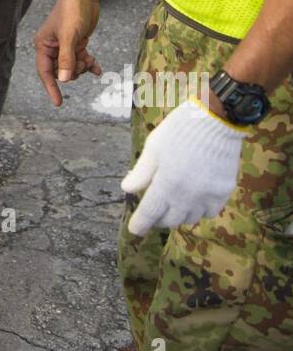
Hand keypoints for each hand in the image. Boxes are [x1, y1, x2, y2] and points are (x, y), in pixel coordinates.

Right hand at [34, 0, 101, 104]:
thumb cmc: (72, 11)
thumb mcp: (69, 36)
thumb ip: (66, 59)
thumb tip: (64, 80)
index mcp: (43, 45)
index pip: (45, 72)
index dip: (51, 88)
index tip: (59, 103)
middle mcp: (52, 47)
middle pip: (60, 71)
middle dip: (72, 71)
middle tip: (82, 63)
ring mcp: (65, 45)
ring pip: (72, 67)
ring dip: (82, 67)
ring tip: (89, 60)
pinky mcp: (76, 42)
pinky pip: (81, 60)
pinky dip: (90, 64)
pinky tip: (98, 69)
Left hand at [121, 97, 246, 234]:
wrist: (216, 120)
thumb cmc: (179, 130)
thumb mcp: (154, 147)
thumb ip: (141, 172)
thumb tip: (127, 189)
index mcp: (166, 183)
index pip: (150, 212)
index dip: (140, 223)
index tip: (134, 230)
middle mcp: (187, 195)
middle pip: (170, 219)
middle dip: (159, 218)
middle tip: (154, 212)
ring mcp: (207, 195)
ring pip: (190, 218)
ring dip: (179, 215)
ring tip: (174, 204)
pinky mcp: (223, 192)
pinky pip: (210, 212)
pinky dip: (200, 210)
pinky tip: (195, 199)